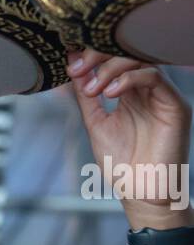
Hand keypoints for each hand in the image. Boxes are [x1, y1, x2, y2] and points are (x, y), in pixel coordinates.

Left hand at [65, 49, 193, 242]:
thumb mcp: (96, 123)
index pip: (114, 57)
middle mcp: (148, 89)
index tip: (70, 66)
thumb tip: (72, 61)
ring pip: (141, 60)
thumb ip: (86, 94)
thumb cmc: (120, 164)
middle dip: (99, 55)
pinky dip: (129, 79)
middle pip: (128, 52)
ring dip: (111, 68)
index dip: (91, 55)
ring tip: (93, 88)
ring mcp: (162, 95)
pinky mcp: (174, 105)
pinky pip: (155, 77)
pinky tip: (110, 93)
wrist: (140, 193)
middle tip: (78, 68)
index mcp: (130, 91)